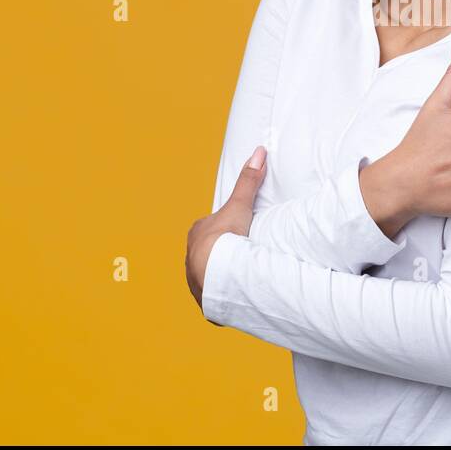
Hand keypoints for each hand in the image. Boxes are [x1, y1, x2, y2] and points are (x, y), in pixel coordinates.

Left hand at [186, 145, 267, 314]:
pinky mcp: (204, 297)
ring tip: (239, 277)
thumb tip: (259, 152)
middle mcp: (191, 256)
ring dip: (220, 275)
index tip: (235, 232)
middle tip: (240, 254)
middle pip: (206, 252)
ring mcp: (195, 278)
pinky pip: (213, 295)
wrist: (216, 272)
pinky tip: (234, 293)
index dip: (222, 229)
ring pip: (208, 274)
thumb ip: (248, 180)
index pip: (209, 228)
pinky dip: (222, 293)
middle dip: (220, 253)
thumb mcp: (239, 205)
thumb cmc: (225, 237)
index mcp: (197, 234)